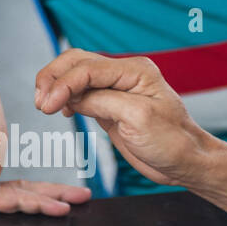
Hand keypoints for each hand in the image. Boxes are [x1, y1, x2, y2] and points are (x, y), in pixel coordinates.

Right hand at [34, 48, 215, 186]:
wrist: (186, 163)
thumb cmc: (172, 142)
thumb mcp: (138, 119)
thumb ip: (102, 102)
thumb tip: (71, 98)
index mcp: (135, 70)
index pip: (87, 68)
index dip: (63, 84)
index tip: (47, 105)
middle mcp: (124, 74)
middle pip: (76, 62)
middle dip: (53, 78)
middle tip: (41, 102)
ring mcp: (115, 88)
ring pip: (74, 73)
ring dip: (55, 85)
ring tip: (44, 105)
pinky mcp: (108, 104)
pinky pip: (79, 91)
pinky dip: (64, 97)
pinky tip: (60, 110)